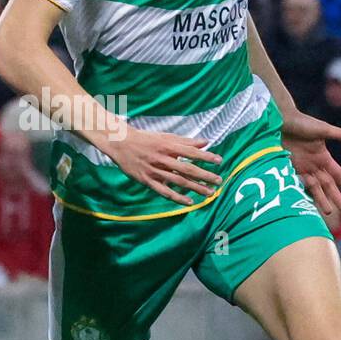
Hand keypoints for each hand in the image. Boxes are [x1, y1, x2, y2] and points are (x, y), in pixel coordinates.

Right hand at [104, 129, 222, 204]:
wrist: (121, 144)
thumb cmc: (146, 139)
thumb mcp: (166, 137)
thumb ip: (186, 141)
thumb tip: (205, 142)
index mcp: (168, 146)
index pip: (191, 152)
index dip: (206, 157)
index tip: (219, 161)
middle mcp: (163, 159)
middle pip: (187, 169)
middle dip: (205, 176)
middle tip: (219, 181)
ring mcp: (155, 171)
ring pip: (178, 181)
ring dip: (195, 188)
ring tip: (209, 193)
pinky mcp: (147, 181)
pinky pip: (164, 191)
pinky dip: (177, 197)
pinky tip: (190, 202)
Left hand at [280, 110, 340, 214]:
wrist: (280, 121)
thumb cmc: (303, 123)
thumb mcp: (323, 129)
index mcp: (323, 156)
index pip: (337, 174)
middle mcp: (313, 165)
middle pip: (327, 184)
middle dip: (336, 196)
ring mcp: (301, 168)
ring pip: (314, 187)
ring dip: (322, 199)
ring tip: (329, 211)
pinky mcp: (288, 169)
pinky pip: (298, 184)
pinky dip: (303, 194)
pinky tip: (308, 204)